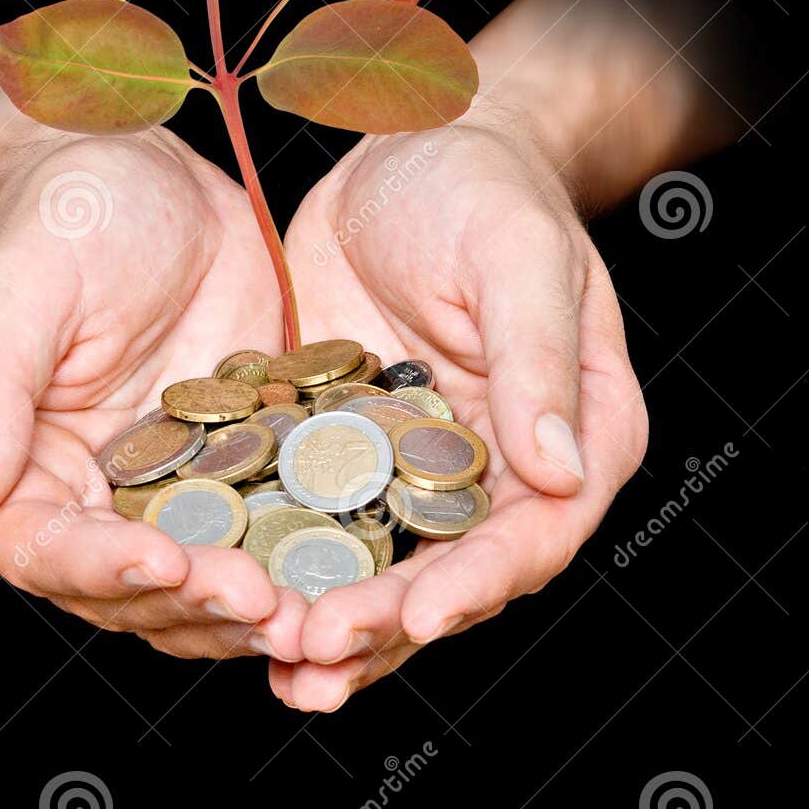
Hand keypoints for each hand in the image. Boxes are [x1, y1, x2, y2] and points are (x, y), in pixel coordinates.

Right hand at [0, 125, 308, 661]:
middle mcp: (79, 497)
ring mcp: (159, 491)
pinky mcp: (230, 472)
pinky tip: (350, 570)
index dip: (103, 569)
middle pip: (129, 590)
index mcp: (6, 467)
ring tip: (315, 616)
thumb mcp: (25, 285)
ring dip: (251, 609)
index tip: (167, 567)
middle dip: (196, 605)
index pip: (44, 549)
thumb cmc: (70, 210)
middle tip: (269, 607)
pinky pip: (261, 533)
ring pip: (198, 584)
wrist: (158, 170)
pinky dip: (297, 560)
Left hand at [275, 99, 647, 709]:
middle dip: (387, 623)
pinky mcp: (347, 444)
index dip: (474, 583)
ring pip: (382, 564)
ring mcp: (418, 465)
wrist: (410, 139)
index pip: (532, 534)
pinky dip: (284, 558)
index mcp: (574, 437)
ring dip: (333, 617)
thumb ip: (535, 361)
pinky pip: (317, 515)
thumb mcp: (516, 256)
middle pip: (452, 573)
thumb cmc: (484, 184)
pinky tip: (233, 591)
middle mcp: (500, 469)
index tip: (415, 618)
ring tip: (278, 669)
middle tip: (315, 658)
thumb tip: (558, 474)